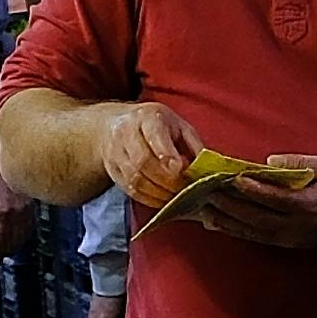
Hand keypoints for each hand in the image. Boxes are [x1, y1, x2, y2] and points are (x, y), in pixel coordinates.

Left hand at [0, 162, 32, 242]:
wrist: (3, 159)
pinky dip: (26, 232)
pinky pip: (31, 224)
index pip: (2, 239)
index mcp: (2, 211)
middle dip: (9, 249)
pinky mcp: (33, 204)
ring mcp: (27, 208)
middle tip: (3, 254)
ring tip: (11, 247)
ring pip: (25, 233)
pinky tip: (20, 234)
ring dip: (18, 243)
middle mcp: (17, 212)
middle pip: (15, 239)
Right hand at [95, 102, 215, 215]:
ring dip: (159, 193)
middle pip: (143, 162)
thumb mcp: (178, 125)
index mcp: (147, 117)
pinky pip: (131, 191)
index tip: (180, 170)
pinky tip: (163, 199)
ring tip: (175, 196)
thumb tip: (204, 169)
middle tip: (183, 188)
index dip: (167, 155)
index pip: (154, 136)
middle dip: (166, 180)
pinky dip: (149, 199)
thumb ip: (193, 144)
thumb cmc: (154, 125)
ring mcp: (116, 154)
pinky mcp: (114, 172)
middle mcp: (126, 134)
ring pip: (135, 180)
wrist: (112, 125)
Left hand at [168, 154, 316, 248]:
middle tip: (206, 192)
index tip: (234, 179)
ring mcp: (293, 238)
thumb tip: (270, 162)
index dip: (254, 190)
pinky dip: (236, 230)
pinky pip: (258, 238)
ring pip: (253, 231)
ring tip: (204, 207)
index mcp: (313, 204)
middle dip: (230, 205)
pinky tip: (218, 222)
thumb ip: (302, 163)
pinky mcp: (288, 244)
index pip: (277, 198)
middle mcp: (299, 226)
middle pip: (258, 217)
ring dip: (227, 220)